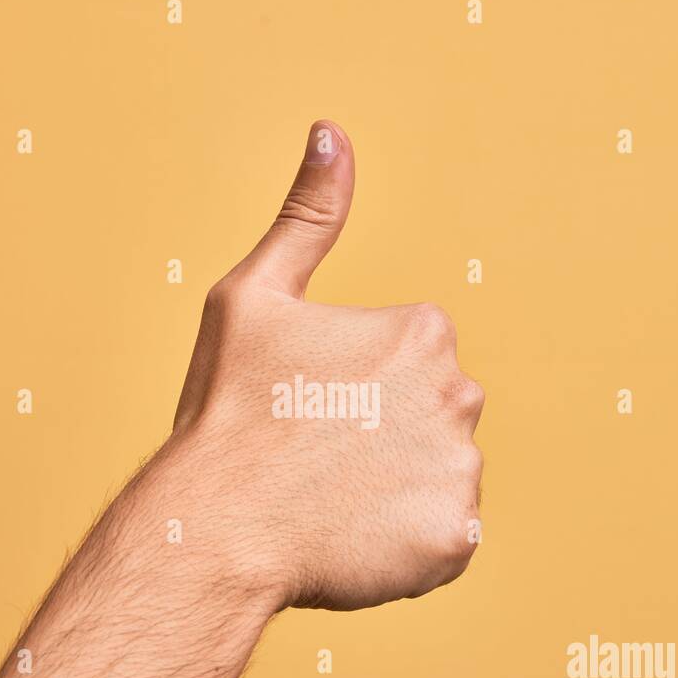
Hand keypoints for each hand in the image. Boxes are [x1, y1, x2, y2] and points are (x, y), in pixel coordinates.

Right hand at [168, 120, 484, 610]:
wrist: (215, 526)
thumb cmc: (228, 412)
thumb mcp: (254, 296)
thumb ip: (308, 216)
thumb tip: (332, 132)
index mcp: (422, 331)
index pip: (410, 361)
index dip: (354, 388)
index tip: (309, 408)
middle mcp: (461, 394)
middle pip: (432, 418)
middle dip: (386, 436)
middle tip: (317, 462)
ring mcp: (461, 472)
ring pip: (438, 478)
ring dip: (398, 491)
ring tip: (331, 504)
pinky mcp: (455, 540)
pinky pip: (443, 541)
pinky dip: (408, 546)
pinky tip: (353, 542)